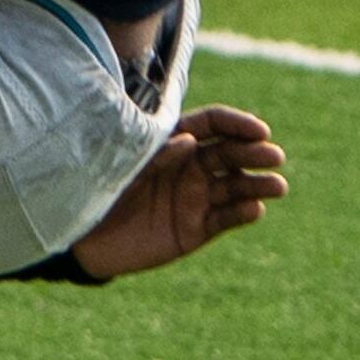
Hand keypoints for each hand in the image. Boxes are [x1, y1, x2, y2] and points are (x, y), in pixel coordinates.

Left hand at [67, 106, 288, 282]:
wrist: (83, 235)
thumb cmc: (99, 187)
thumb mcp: (125, 164)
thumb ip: (157, 153)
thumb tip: (191, 140)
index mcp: (175, 141)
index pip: (213, 124)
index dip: (237, 124)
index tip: (260, 130)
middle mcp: (191, 167)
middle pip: (230, 153)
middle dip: (254, 153)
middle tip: (274, 156)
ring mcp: (196, 198)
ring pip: (235, 187)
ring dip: (258, 184)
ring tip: (277, 185)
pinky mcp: (195, 230)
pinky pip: (224, 220)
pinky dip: (241, 214)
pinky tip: (254, 208)